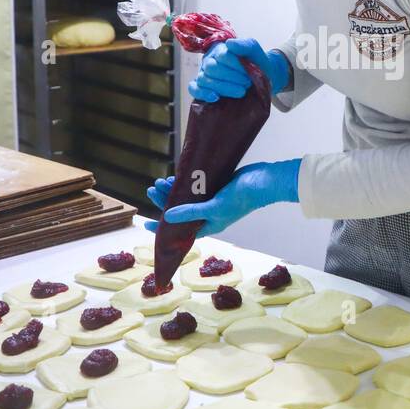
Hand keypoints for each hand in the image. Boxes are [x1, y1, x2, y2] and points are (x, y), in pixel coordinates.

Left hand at [144, 160, 299, 236]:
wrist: (263, 182)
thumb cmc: (241, 198)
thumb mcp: (213, 208)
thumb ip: (190, 212)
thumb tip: (167, 216)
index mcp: (209, 225)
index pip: (180, 231)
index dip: (162, 229)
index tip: (146, 224)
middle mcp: (209, 215)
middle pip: (180, 211)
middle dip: (164, 202)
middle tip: (151, 190)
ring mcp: (212, 200)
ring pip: (185, 198)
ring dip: (172, 190)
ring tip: (159, 181)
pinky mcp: (216, 186)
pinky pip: (194, 187)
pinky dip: (183, 183)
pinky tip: (174, 177)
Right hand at [188, 38, 290, 102]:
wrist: (262, 83)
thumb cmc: (257, 66)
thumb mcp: (255, 53)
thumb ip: (245, 45)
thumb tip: (230, 44)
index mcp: (220, 49)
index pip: (222, 55)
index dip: (236, 65)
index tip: (250, 73)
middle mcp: (209, 61)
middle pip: (211, 67)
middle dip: (232, 77)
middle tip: (247, 82)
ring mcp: (203, 74)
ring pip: (203, 79)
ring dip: (224, 87)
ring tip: (241, 91)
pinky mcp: (201, 88)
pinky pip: (194, 89)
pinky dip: (203, 93)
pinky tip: (216, 97)